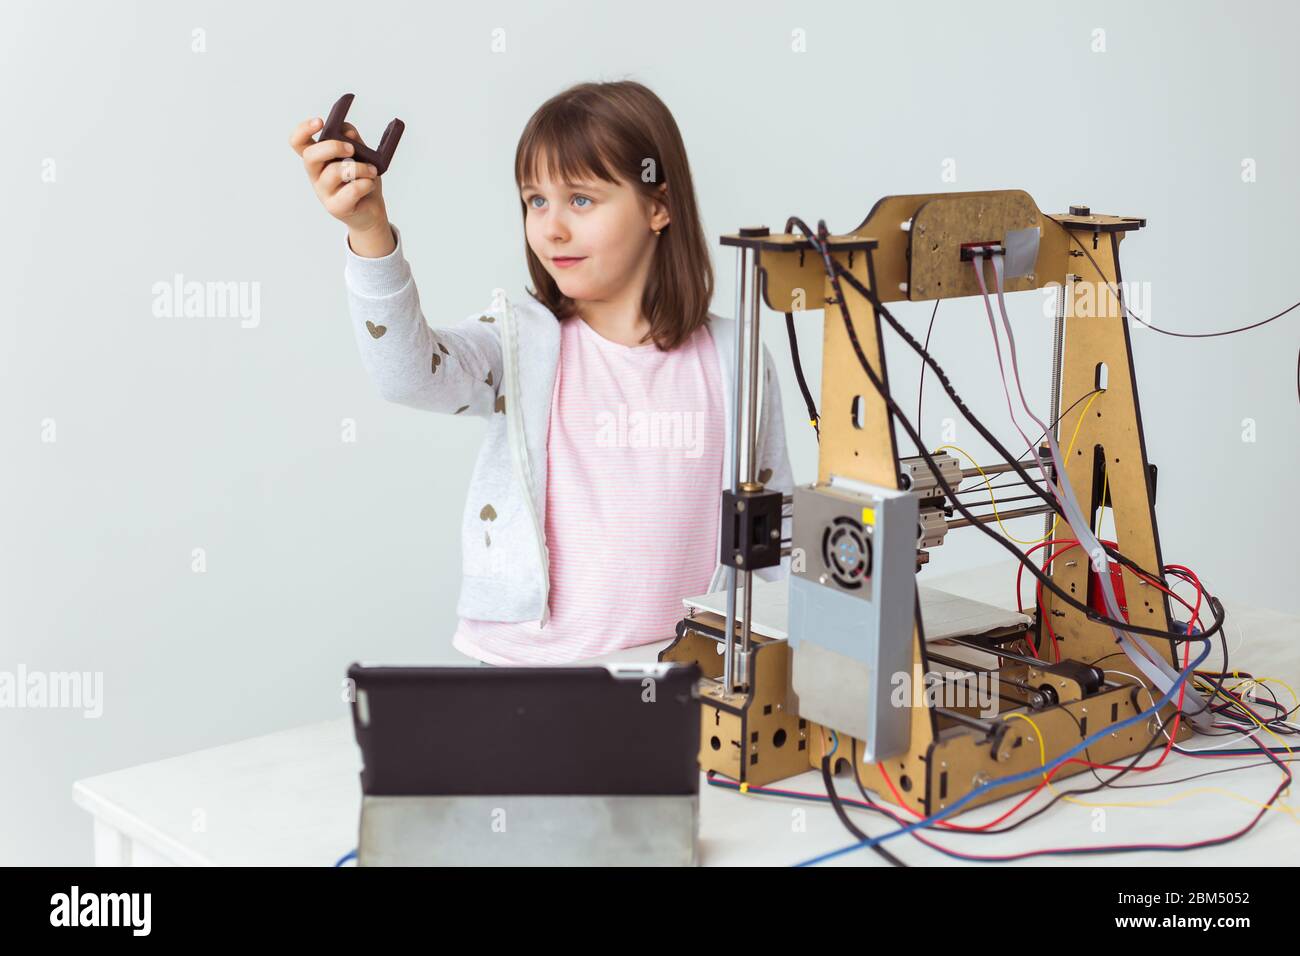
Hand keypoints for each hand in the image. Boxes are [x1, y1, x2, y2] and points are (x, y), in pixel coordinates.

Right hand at [289, 116, 390, 239]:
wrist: (371, 211)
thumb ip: (353, 140)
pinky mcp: (336, 207)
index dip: (303, 130)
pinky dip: (365, 184)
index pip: (298, 142)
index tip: (320, 121)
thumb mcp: (360, 155)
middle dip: (333, 147)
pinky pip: (351, 190)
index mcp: (318, 159)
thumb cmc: (361, 180)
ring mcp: (323, 192)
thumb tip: (348, 131)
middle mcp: (315, 175)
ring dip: (359, 167)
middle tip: (352, 149)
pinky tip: (370, 184)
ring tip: (372, 171)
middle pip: (310, 156)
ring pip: (335, 172)